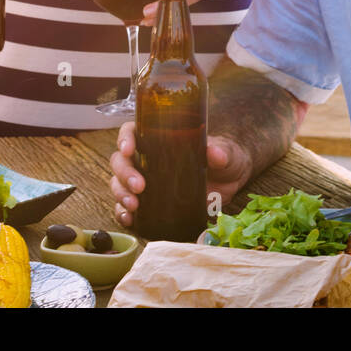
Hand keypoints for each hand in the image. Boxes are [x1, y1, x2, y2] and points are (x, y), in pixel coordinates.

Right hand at [109, 119, 252, 226]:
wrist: (231, 182)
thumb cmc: (224, 158)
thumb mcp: (226, 152)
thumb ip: (220, 151)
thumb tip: (215, 154)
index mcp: (159, 139)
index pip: (132, 132)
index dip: (125, 138)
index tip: (128, 149)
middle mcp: (147, 159)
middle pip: (120, 161)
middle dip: (125, 174)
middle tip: (139, 186)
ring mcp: (147, 182)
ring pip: (119, 184)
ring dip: (121, 194)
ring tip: (134, 205)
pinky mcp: (150, 204)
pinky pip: (127, 208)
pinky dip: (124, 214)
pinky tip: (129, 218)